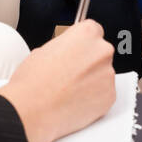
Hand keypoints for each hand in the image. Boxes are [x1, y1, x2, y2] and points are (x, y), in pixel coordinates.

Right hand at [0, 20, 116, 141]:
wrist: (32, 110)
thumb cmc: (33, 81)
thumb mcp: (43, 49)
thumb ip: (64, 46)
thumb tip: (67, 52)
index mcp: (87, 33)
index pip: (94, 31)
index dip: (82, 44)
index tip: (76, 52)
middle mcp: (102, 51)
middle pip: (100, 53)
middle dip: (88, 62)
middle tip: (70, 73)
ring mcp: (108, 74)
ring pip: (103, 74)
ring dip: (91, 81)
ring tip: (69, 90)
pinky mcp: (110, 96)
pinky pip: (104, 94)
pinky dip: (94, 98)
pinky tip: (75, 100)